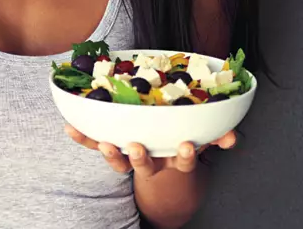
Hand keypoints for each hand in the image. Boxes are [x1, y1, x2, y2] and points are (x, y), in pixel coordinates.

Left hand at [64, 124, 236, 176]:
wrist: (163, 175)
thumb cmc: (180, 146)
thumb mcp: (202, 142)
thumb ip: (217, 139)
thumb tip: (233, 137)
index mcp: (174, 159)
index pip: (183, 162)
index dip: (185, 156)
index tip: (187, 147)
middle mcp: (152, 162)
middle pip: (145, 166)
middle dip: (141, 159)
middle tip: (137, 149)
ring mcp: (131, 157)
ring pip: (120, 162)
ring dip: (112, 155)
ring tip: (106, 145)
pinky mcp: (113, 149)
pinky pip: (96, 145)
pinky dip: (83, 138)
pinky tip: (69, 127)